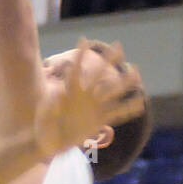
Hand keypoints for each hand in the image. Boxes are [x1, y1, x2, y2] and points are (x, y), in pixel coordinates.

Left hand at [33, 39, 144, 157]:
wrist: (48, 143)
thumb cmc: (43, 127)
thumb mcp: (44, 116)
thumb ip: (51, 105)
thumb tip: (58, 93)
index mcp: (69, 92)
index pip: (75, 70)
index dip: (79, 56)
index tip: (84, 40)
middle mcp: (83, 96)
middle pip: (98, 75)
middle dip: (108, 61)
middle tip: (119, 46)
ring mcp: (92, 108)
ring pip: (111, 92)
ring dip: (123, 82)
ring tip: (136, 72)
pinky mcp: (98, 121)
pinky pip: (116, 114)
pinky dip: (127, 109)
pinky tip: (139, 104)